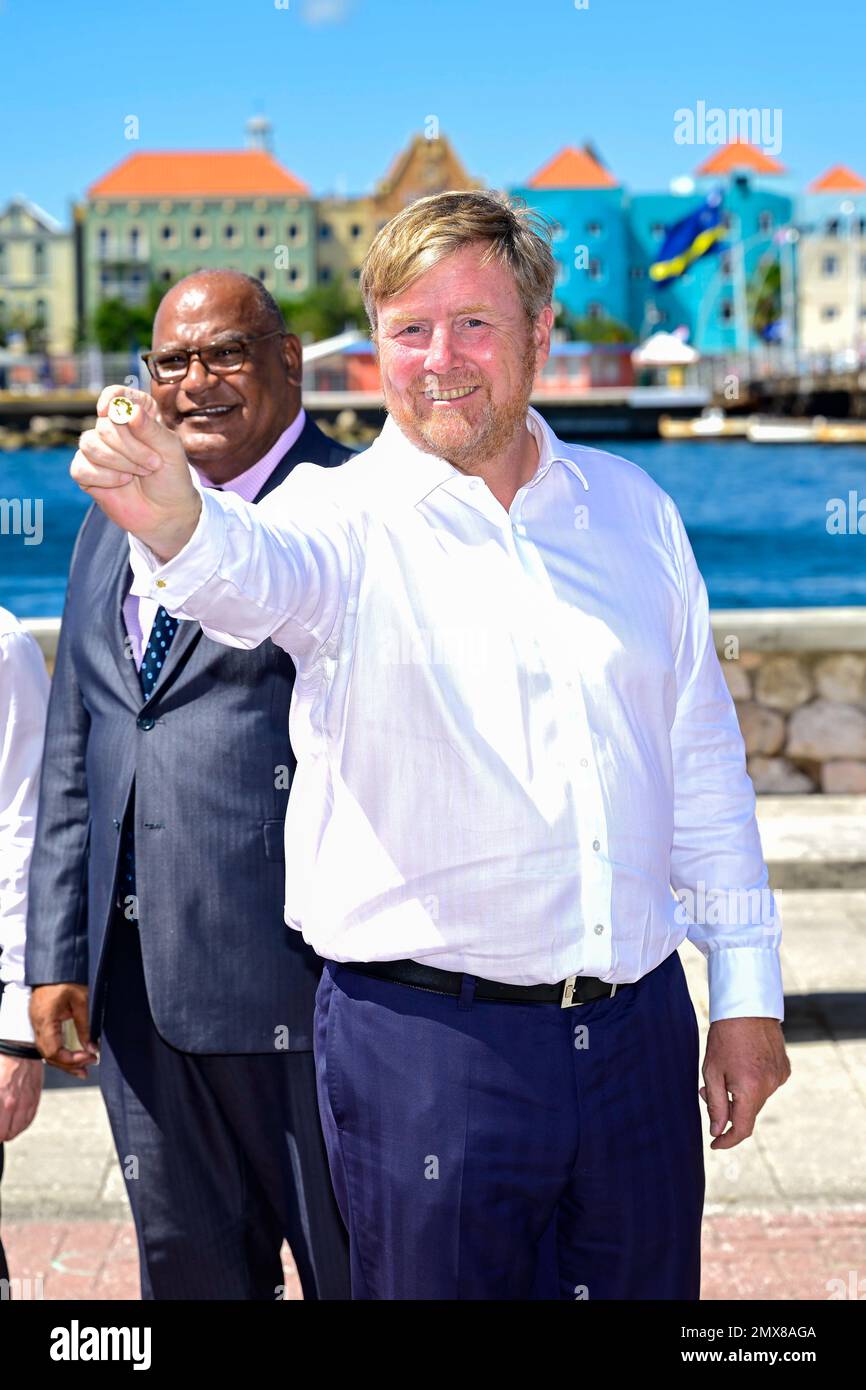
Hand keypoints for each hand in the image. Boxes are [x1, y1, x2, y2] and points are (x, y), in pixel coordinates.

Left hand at [0, 1055, 43, 1141]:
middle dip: (0, 1133)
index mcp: (0, 1100)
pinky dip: (21, 1125)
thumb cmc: (0, 1061)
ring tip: (3, 1129)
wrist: (17, 1045)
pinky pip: (28, 1119)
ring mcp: (26, 1101)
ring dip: (8, 1132)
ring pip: (17, 1129)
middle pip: (5, 1134)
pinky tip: (15, 1124)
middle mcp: (13, 1103)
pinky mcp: (35, 1096)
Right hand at [29, 983, 97, 1079]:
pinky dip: (60, 1053)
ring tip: (83, 1068)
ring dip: (65, 1062)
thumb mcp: (82, 1000)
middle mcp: (38, 1025)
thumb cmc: (67, 978)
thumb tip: (93, 1048)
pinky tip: (73, 1057)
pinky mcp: (41, 1023)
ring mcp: (37, 1024)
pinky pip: (48, 1044)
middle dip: (69, 1065)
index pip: (53, 1051)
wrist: (55, 965)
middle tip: (89, 1067)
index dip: (70, 1059)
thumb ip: (86, 1026)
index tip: (89, 1057)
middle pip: (49, 1056)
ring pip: (47, 1052)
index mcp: (45, 1020)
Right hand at [71, 384, 201, 560]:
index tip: (111, 411)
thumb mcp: (171, 451)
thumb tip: (130, 411)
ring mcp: (98, 449)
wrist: (167, 513)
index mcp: (137, 415)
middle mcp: (114, 428)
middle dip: (129, 447)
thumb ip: (152, 429)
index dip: (111, 399)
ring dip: (119, 462)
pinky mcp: (87, 472)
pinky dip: (104, 477)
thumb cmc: (172, 478)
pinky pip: (81, 466)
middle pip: (104, 424)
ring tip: (139, 474)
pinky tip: (121, 483)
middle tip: (152, 464)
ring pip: (90, 443)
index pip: (116, 394)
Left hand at [700, 1016, 789, 1149]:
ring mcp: (780, 1078)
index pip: (742, 1129)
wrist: (747, 1007)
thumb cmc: (725, 1037)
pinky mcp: (785, 1069)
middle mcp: (770, 1087)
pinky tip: (743, 1063)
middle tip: (705, 1091)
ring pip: (757, 1099)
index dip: (728, 1140)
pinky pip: (767, 1085)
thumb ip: (715, 1103)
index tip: (715, 1144)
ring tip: (724, 1071)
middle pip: (748, 1112)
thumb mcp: (712, 1071)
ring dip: (740, 1094)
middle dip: (728, 1109)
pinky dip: (753, 1083)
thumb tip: (717, 1131)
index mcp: (750, 1090)